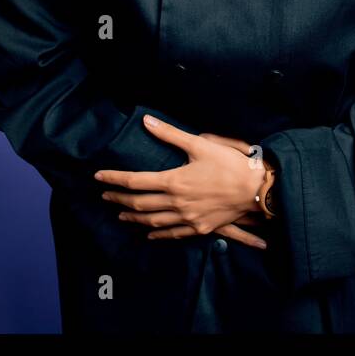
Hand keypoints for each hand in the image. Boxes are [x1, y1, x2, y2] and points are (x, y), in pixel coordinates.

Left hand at [94, 114, 268, 249]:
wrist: (255, 190)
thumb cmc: (229, 164)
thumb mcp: (200, 145)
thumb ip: (171, 135)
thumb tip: (147, 122)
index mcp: (174, 181)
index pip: (134, 181)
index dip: (114, 179)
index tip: (99, 177)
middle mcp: (176, 203)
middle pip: (138, 204)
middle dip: (118, 200)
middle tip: (104, 197)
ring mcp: (187, 219)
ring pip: (152, 221)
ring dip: (133, 218)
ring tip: (121, 216)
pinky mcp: (199, 228)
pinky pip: (172, 234)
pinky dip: (157, 233)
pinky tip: (149, 233)